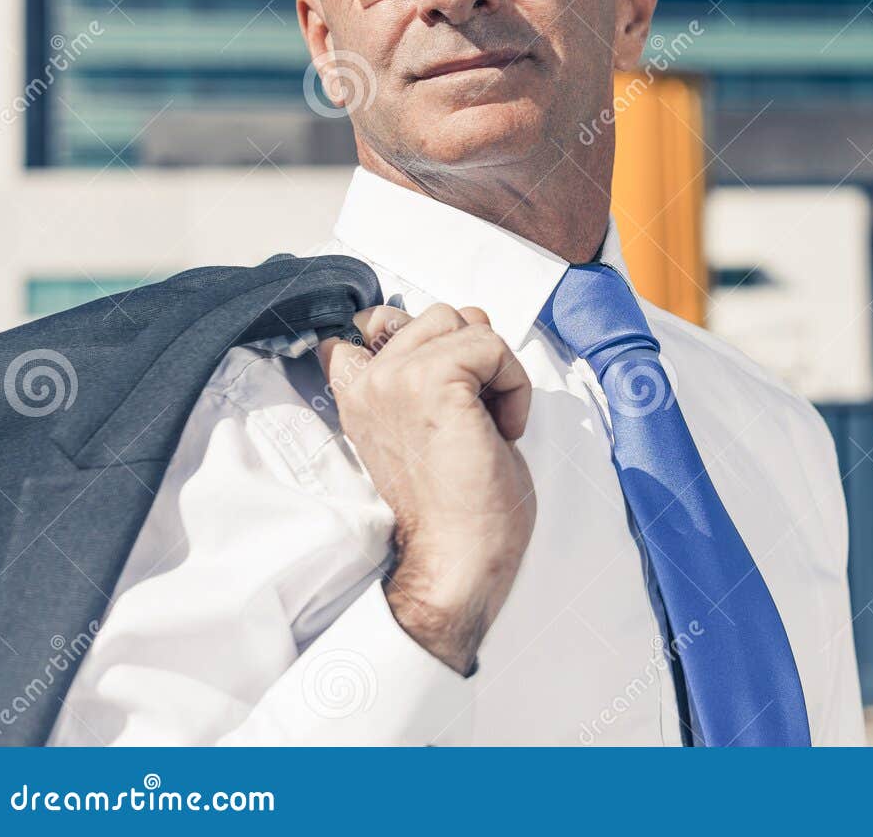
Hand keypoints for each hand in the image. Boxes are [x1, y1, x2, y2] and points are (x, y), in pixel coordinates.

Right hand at [319, 304, 534, 674]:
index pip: (373, 321)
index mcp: (357, 392)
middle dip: (473, 354)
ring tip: (488, 420)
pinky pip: (493, 346)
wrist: (457, 558)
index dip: (428, 342)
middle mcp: (367, 380)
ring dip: (496, 368)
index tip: (451, 389)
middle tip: (477, 413)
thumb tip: (458, 325)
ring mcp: (396, 378)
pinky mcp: (433, 383)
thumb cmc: (455, 504)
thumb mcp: (421, 425)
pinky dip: (514, 384)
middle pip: (437, 315)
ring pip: (467, 321)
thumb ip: (419, 375)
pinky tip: (502, 429)